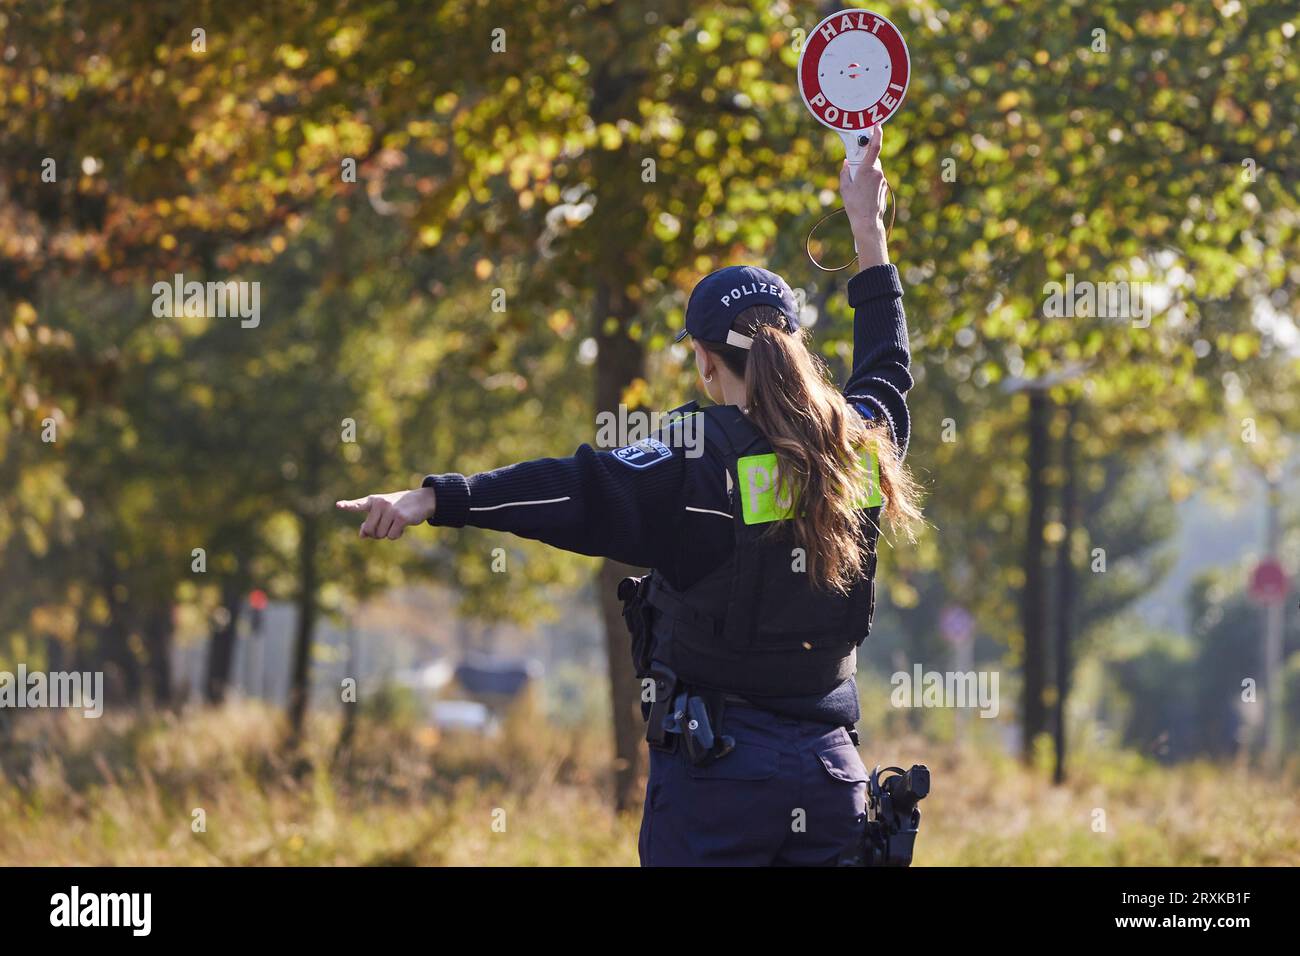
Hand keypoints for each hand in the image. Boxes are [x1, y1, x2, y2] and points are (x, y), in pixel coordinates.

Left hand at [335, 487, 436, 538]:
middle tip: (385, 527)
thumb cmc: (398, 507)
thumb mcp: (383, 512)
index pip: (358, 505)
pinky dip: (397, 535)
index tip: (338, 505)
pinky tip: (402, 527)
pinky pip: (392, 536)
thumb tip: (362, 535)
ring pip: (381, 534)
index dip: (348, 505)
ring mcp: (390, 509)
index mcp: (373, 501)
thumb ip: (370, 522)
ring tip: (395, 523)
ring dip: (388, 534)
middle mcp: (380, 504)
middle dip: (376, 534)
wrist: (420, 500)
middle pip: (369, 530)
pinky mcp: (400, 517)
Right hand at [839, 126, 889, 267]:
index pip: (875, 146)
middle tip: (854, 172)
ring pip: (874, 170)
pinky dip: (870, 182)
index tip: (877, 124)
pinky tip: (864, 194)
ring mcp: (882, 180)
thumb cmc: (854, 205)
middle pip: (871, 160)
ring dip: (866, 174)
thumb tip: (846, 163)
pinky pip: (876, 179)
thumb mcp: (845, 187)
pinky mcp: (884, 187)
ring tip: (858, 189)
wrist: (867, 221)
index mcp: (867, 170)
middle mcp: (878, 173)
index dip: (877, 133)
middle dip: (863, 162)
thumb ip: (845, 172)